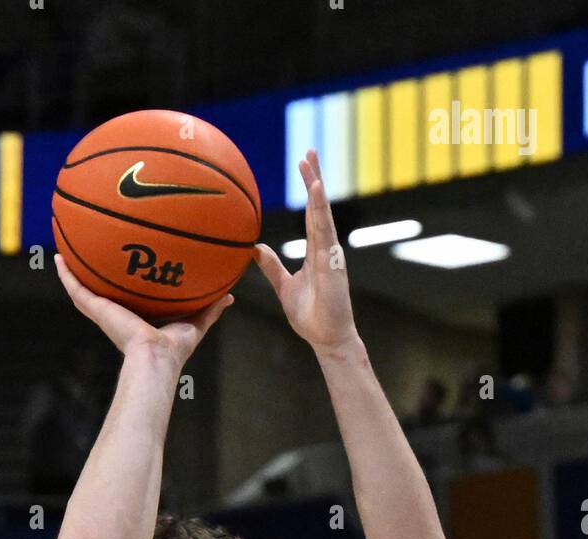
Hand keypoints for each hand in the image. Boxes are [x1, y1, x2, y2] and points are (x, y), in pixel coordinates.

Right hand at [54, 254, 232, 369]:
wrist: (156, 358)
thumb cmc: (175, 348)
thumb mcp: (196, 321)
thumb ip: (211, 308)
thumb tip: (231, 296)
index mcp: (138, 317)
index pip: (130, 296)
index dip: (127, 280)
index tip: (126, 263)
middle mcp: (118, 313)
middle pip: (104, 288)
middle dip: (98, 271)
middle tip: (93, 247)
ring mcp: (104, 311)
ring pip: (84, 287)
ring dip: (74, 269)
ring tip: (65, 247)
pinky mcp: (95, 310)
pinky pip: (76, 289)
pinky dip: (65, 274)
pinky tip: (57, 256)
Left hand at [254, 149, 358, 355]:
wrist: (326, 338)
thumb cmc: (310, 316)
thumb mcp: (284, 287)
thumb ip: (273, 267)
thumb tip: (255, 248)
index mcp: (315, 251)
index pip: (311, 214)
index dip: (308, 190)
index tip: (304, 165)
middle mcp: (325, 247)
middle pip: (318, 206)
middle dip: (314, 178)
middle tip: (309, 150)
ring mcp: (330, 253)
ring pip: (322, 214)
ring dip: (315, 187)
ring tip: (309, 162)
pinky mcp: (332, 262)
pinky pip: (324, 232)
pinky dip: (320, 210)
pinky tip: (315, 191)